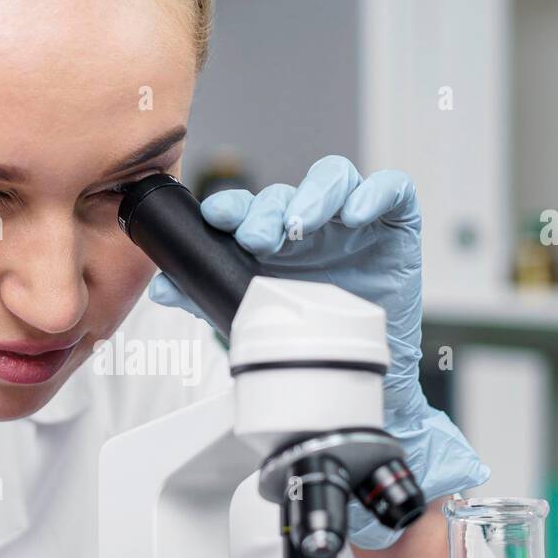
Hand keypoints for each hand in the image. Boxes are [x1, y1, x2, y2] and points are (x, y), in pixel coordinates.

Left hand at [150, 156, 487, 546]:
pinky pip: (391, 190)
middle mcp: (311, 222)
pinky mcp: (396, 224)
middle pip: (286, 193)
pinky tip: (356, 214)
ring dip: (313, 196)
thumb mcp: (256, 318)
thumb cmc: (312, 340)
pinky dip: (373, 194)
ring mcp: (353, 220)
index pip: (251, 206)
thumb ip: (207, 297)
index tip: (216, 217)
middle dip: (268, 210)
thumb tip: (162, 288)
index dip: (234, 205)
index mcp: (274, 237)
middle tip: (256, 238)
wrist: (364, 378)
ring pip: (333, 179)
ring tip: (300, 225)